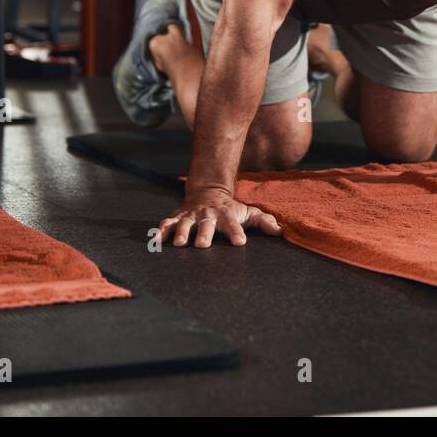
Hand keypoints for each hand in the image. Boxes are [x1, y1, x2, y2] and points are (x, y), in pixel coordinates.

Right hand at [158, 186, 280, 248]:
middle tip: (203, 245)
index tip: (240, 242)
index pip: (233, 224)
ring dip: (181, 232)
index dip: (236, 232)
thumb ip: (264, 221)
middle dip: (204, 234)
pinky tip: (156, 241)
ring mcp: (190, 216)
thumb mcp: (248, 213)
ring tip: (180, 244)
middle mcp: (207, 215)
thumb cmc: (231, 209)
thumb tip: (280, 232)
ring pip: (184, 224)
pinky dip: (160, 231)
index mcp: (225, 215)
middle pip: (206, 224)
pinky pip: (166, 224)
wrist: (208, 192)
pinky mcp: (177, 218)